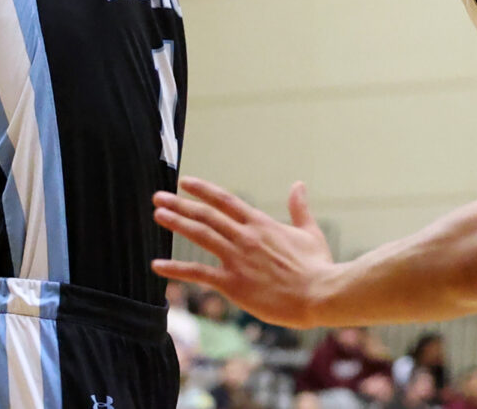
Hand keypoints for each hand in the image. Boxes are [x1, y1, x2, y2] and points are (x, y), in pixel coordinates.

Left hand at [153, 178, 333, 327]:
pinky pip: (199, 273)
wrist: (319, 294)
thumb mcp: (309, 232)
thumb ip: (299, 208)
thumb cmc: (318, 266)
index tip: (186, 182)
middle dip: (180, 204)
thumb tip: (298, 185)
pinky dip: (176, 269)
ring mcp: (237, 259)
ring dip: (177, 223)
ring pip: (201, 235)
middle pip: (207, 215)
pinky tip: (157, 266)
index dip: (204, 190)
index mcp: (262, 223)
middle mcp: (245, 236)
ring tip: (158, 214)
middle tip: (158, 197)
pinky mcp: (233, 283)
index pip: (226, 200)